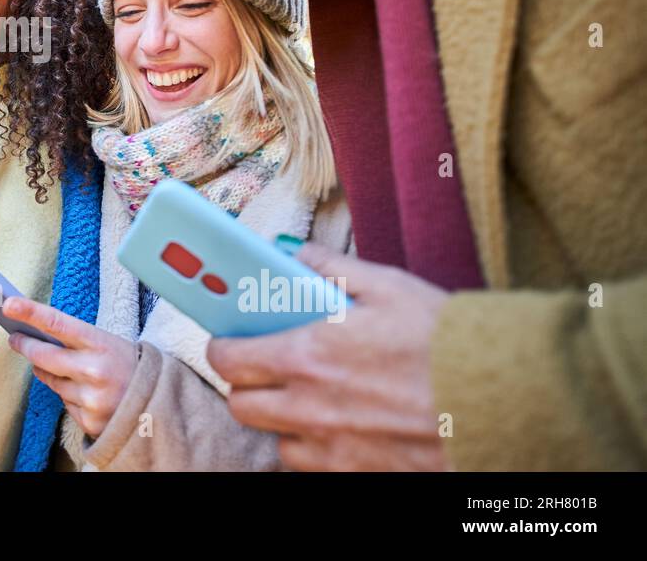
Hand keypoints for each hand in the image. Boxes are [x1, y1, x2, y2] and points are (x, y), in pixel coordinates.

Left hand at [4, 297, 138, 437]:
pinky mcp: (88, 420)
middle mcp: (94, 371)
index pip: (58, 323)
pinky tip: (87, 393)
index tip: (9, 304)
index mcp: (102, 344)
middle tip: (16, 338)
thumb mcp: (109, 343)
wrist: (160, 404)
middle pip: (43, 355)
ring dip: (51, 373)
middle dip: (25, 345)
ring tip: (69, 368)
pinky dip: (70, 396)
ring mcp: (90, 398)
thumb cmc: (130, 366)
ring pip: (51, 381)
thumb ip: (76, 340)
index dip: (30, 312)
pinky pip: (64, 403)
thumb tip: (36, 335)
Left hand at [207, 243, 450, 470]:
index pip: (228, 360)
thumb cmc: (449, 342)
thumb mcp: (389, 288)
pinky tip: (342, 426)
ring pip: (276, 441)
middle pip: (242, 406)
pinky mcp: (359, 475)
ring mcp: (334, 448)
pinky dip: (318, 449)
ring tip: (311, 398)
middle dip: (247, 386)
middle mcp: (311, 408)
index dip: (223, 349)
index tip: (229, 341)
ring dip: (283, 421)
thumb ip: (331, 269)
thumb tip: (294, 255)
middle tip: (267, 368)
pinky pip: (314, 467)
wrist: (508, 402)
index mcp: (309, 355)